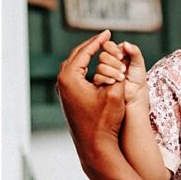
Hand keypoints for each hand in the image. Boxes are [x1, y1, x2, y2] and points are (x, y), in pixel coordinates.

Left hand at [57, 30, 126, 170]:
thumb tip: (118, 54)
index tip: (108, 32)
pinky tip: (94, 66)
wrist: (94, 147)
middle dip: (91, 45)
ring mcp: (63, 92)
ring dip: (86, 55)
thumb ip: (117, 70)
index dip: (98, 40)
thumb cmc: (105, 121)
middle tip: (104, 36)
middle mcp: (62, 83)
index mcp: (70, 78)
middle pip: (76, 55)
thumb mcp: (116, 93)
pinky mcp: (66, 99)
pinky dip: (84, 67)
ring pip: (73, 65)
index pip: (84, 51)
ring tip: (100, 47)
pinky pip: (74, 76)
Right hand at [93, 40, 147, 106]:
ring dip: (112, 72)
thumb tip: (125, 43)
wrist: (135, 92)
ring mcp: (103, 71)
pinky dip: (106, 79)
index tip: (121, 56)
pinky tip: (114, 81)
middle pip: (102, 56)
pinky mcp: (100, 81)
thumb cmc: (137, 77)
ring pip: (100, 67)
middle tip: (124, 69)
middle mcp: (108, 60)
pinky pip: (97, 78)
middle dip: (114, 63)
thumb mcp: (139, 62)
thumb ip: (134, 51)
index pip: (107, 45)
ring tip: (122, 77)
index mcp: (116, 53)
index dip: (112, 49)